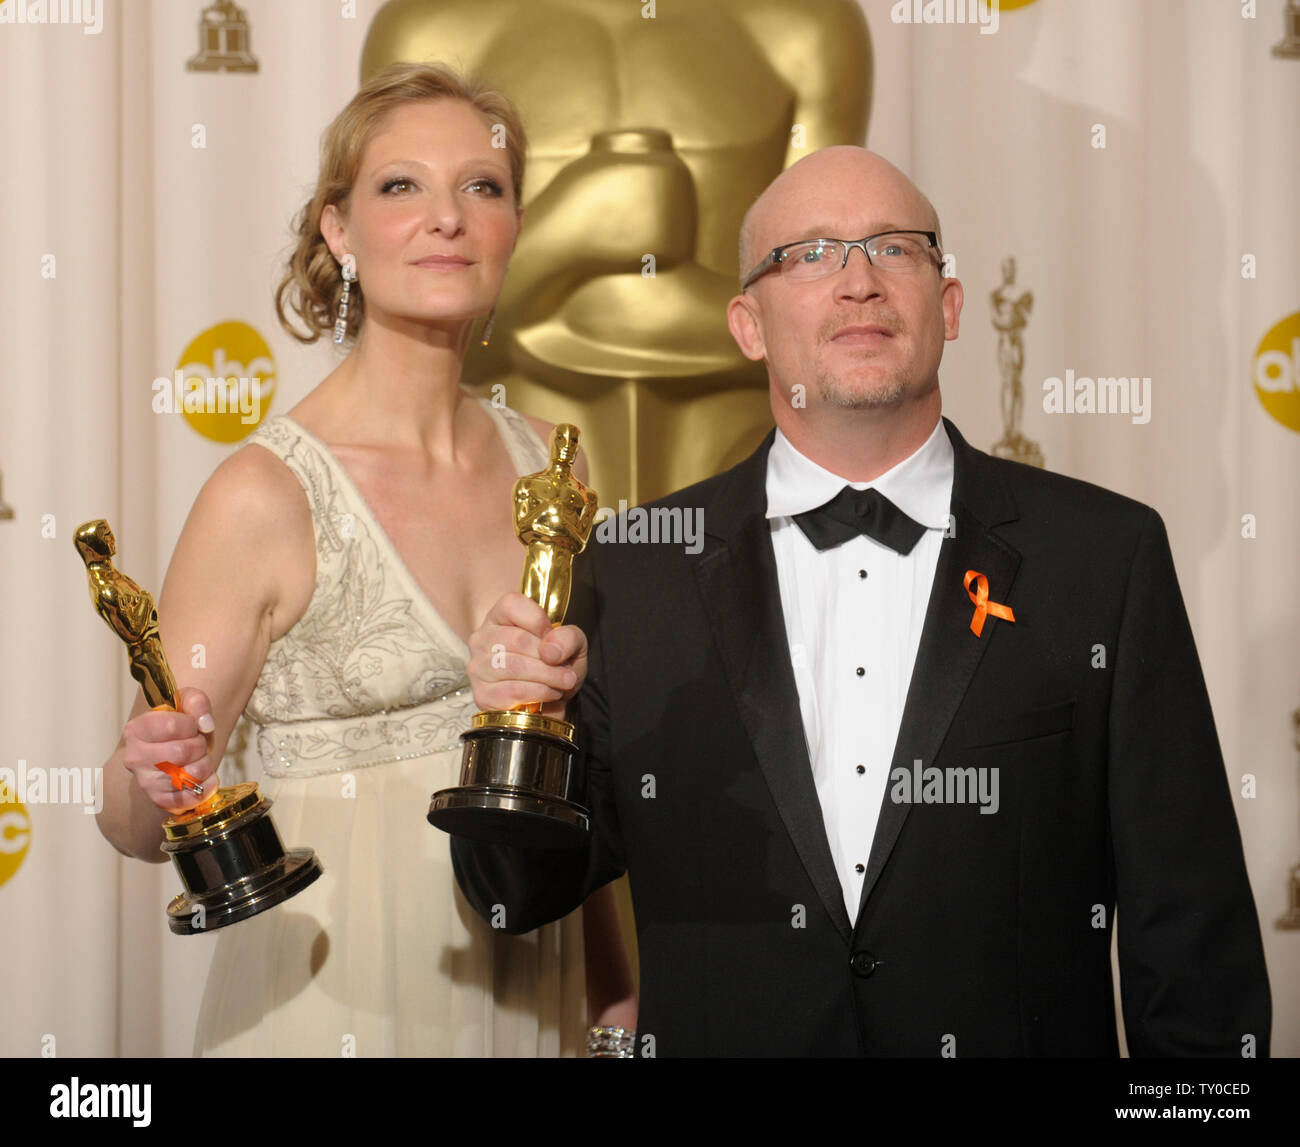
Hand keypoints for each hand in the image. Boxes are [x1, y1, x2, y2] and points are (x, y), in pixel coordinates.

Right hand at [121, 687, 217, 812]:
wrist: (176, 751)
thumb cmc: (180, 726)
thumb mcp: (187, 702)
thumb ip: (197, 702)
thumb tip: (206, 724)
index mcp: (136, 729)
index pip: (170, 725)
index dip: (190, 725)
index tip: (191, 726)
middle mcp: (135, 757)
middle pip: (180, 752)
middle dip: (199, 746)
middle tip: (197, 744)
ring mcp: (145, 782)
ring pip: (187, 776)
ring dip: (204, 766)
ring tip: (198, 759)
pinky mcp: (160, 800)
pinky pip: (189, 798)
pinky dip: (205, 786)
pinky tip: (204, 777)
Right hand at [468, 593, 587, 719]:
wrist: (553, 699)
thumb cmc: (557, 663)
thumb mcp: (572, 643)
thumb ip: (567, 637)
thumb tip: (549, 651)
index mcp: (501, 616)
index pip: (512, 605)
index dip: (539, 622)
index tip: (553, 638)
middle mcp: (482, 638)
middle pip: (517, 640)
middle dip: (549, 659)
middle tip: (568, 671)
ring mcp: (478, 667)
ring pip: (514, 667)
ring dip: (547, 677)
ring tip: (563, 682)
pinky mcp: (481, 694)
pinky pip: (512, 691)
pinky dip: (539, 693)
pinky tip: (551, 693)